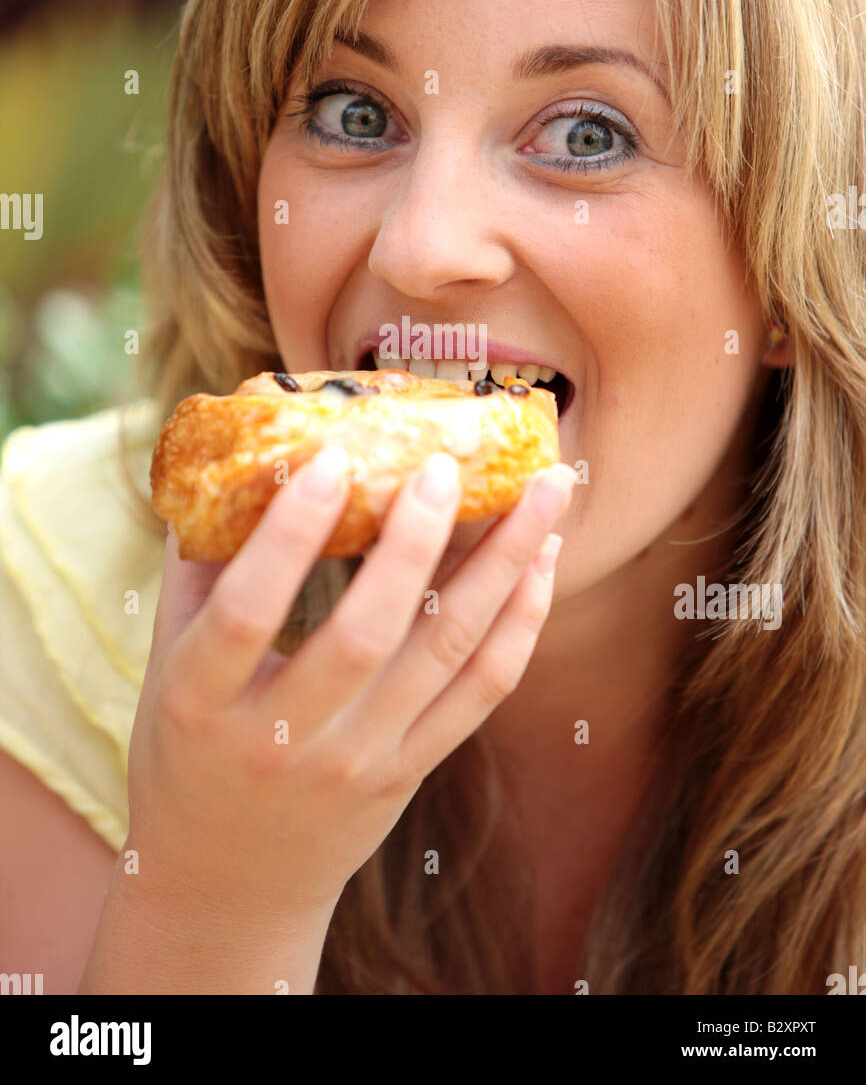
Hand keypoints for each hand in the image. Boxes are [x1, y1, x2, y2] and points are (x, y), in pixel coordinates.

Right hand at [126, 446, 575, 925]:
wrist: (228, 889)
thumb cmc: (188, 753)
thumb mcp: (167, 671)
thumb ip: (199, 573)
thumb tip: (231, 461)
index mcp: (205, 704)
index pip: (248, 613)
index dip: (290, 535)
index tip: (334, 457)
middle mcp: (287, 739)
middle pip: (368, 634)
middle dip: (416, 542)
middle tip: (447, 466)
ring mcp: (360, 761)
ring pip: (448, 653)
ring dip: (505, 565)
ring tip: (546, 491)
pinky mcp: (411, 773)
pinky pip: (481, 692)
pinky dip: (520, 623)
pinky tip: (542, 562)